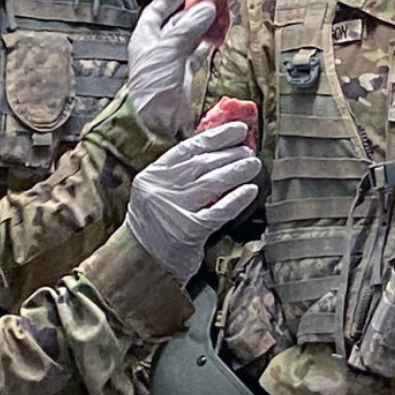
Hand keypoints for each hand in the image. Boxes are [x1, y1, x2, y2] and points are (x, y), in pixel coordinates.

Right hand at [123, 121, 260, 282]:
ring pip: (212, 183)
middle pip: (202, 164)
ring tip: (253, 165)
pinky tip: (250, 191)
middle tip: (250, 149)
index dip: (216, 137)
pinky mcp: (189, 231)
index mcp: (152, 176)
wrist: (142, 265)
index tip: (238, 130)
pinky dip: (237, 200)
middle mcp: (160, 189)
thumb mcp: (157, 195)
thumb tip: (219, 152)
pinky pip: (219, 211)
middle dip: (230, 153)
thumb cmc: (155, 227)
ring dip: (237, 171)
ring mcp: (174, 210)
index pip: (188, 148)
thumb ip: (180, 175)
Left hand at [127, 0, 221, 138]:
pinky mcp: (184, 74)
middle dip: (193, 10)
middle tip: (211, 0)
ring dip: (203, 26)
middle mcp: (158, 47)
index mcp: (145, 37)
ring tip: (218, 16)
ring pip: (190, 36)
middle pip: (177, 21)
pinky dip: (207, 45)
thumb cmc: (153, 86)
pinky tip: (216, 38)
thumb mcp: (168, 50)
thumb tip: (206, 9)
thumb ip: (188, 28)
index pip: (157, 10)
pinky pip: (197, 53)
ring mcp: (171, 60)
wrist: (155, 121)